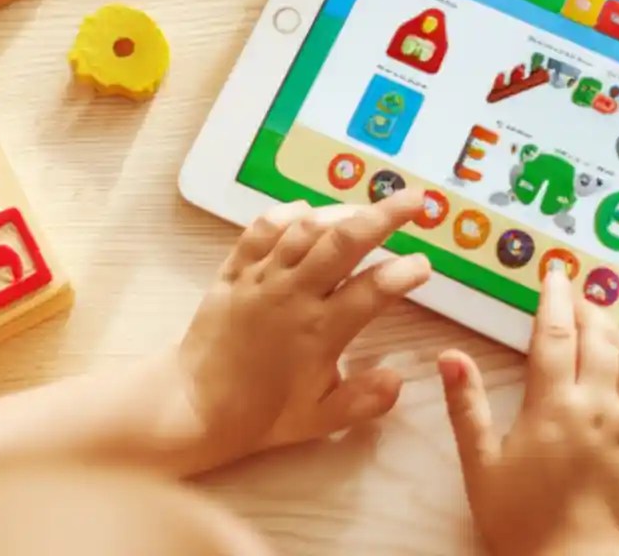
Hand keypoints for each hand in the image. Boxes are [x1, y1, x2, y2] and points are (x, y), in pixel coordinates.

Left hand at [154, 191, 431, 474]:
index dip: (405, 273)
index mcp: (319, 331)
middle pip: (345, 242)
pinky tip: (308, 212)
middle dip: (385, 215)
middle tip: (416, 200)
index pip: (373, 290)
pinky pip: (261, 230)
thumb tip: (399, 378)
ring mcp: (261, 278)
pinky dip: (286, 214)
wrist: (193, 406)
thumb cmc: (260, 414)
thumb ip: (364, 400)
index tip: (425, 265)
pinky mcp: (234, 271)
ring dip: (342, 211)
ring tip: (369, 208)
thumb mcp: (320, 419)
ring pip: (307, 229)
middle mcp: (293, 295)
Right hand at [439, 270, 618, 555]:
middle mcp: (597, 408)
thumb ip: (466, 405)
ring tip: (611, 330)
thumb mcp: (480, 463)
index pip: (556, 333)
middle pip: (602, 339)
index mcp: (552, 405)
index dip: (555, 298)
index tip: (555, 274)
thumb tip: (450, 356)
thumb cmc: (518, 518)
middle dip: (591, 309)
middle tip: (578, 296)